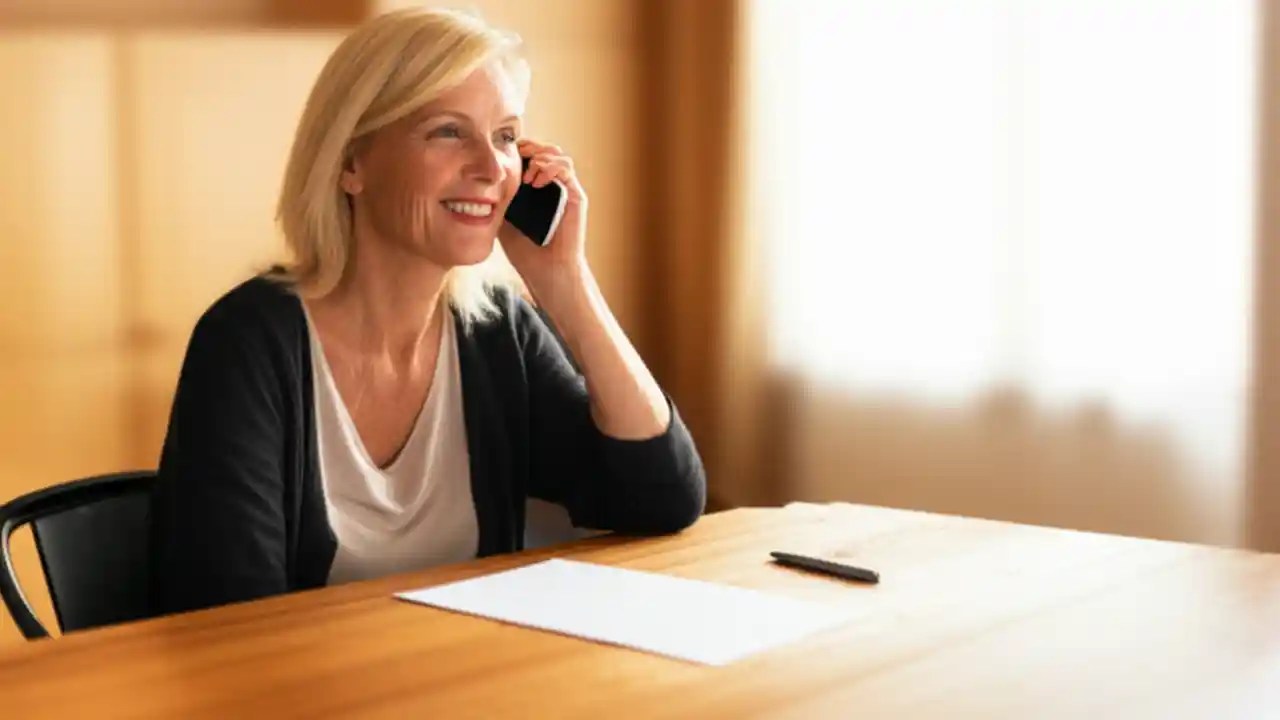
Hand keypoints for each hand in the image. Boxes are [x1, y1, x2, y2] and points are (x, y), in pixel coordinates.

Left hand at [498, 138, 589, 310]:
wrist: (546, 271)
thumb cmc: (524, 249)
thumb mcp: (502, 216)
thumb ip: (495, 197)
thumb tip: (472, 180)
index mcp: (535, 187)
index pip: (528, 154)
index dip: (516, 149)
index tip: (500, 154)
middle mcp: (552, 185)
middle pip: (543, 148)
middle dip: (527, 147)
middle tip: (513, 156)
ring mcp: (565, 189)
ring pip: (556, 154)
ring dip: (539, 156)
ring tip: (526, 173)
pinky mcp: (576, 196)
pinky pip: (566, 168)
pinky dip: (550, 167)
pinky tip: (536, 181)